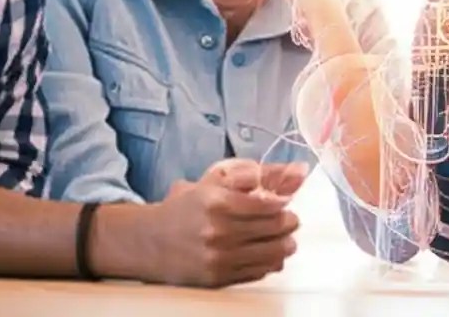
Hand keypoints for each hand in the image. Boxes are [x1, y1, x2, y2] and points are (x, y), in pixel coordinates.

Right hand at [127, 158, 306, 286]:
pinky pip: (258, 272)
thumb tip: (297, 170)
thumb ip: (253, 175)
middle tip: (291, 220)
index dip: (284, 204)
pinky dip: (270, 263)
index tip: (286, 203)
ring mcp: (218, 257)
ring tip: (285, 239)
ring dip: (285, 245)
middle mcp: (218, 231)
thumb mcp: (213, 182)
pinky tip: (268, 254)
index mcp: (217, 202)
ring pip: (271, 253)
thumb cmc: (186, 208)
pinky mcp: (218, 278)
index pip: (268, 205)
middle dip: (289, 224)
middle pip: (274, 229)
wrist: (151, 241)